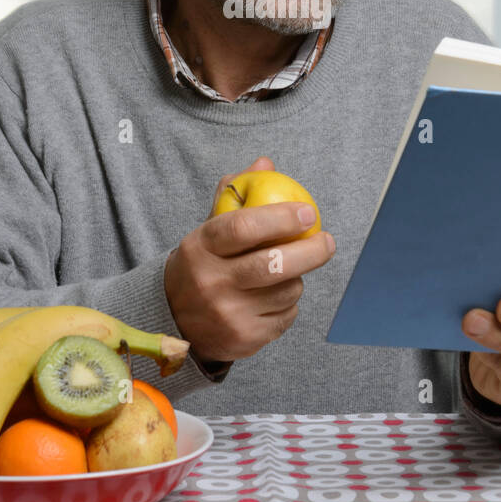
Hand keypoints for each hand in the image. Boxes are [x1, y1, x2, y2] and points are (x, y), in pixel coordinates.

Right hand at [164, 156, 335, 363]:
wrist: (173, 320)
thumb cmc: (203, 264)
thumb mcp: (208, 230)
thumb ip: (235, 195)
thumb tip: (265, 162)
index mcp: (201, 247)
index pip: (244, 227)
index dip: (282, 217)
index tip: (308, 212)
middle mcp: (212, 282)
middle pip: (273, 264)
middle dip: (311, 251)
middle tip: (327, 241)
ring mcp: (228, 314)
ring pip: (286, 290)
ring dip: (296, 278)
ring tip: (286, 273)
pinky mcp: (244, 339)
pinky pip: (286, 316)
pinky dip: (289, 304)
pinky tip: (274, 298)